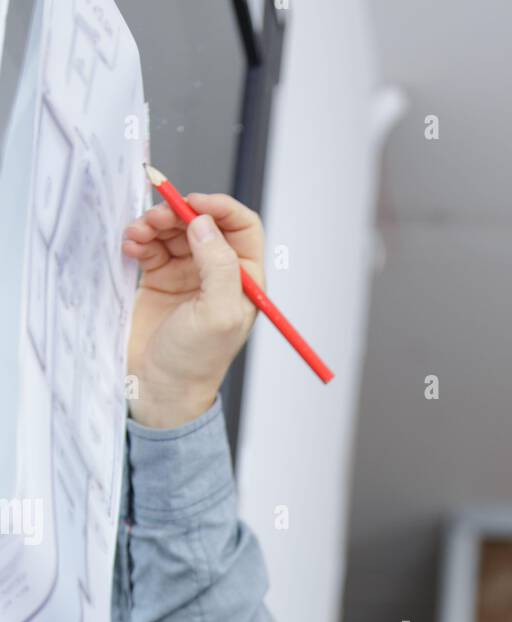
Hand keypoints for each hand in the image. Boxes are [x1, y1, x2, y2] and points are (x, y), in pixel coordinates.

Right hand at [122, 192, 265, 428]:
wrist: (158, 389)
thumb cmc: (194, 361)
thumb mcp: (217, 315)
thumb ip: (218, 265)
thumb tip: (205, 224)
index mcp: (243, 280)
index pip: (242, 226)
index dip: (220, 208)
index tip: (193, 204)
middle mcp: (217, 273)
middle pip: (202, 222)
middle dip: (178, 214)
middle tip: (156, 218)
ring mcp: (187, 275)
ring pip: (174, 229)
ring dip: (154, 224)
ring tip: (137, 235)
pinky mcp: (159, 279)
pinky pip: (151, 245)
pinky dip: (139, 239)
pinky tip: (130, 247)